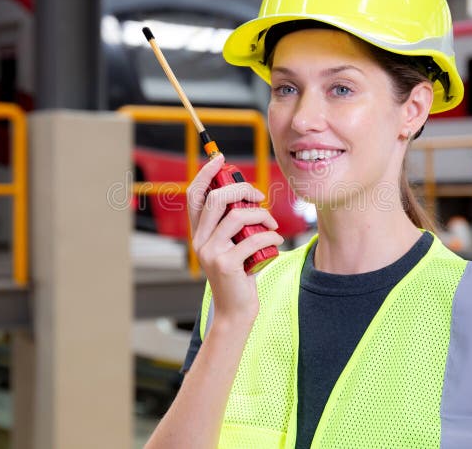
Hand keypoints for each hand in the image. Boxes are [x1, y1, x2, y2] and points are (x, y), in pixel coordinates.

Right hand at [187, 154, 283, 325]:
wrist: (235, 311)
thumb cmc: (239, 275)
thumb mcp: (233, 245)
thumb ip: (234, 224)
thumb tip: (249, 196)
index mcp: (199, 233)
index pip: (195, 195)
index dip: (205, 174)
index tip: (221, 160)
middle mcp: (200, 240)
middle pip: (217, 199)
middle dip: (243, 190)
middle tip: (260, 196)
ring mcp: (211, 253)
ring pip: (238, 216)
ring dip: (262, 215)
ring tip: (271, 226)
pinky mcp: (226, 265)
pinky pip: (253, 239)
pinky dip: (270, 237)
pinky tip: (276, 242)